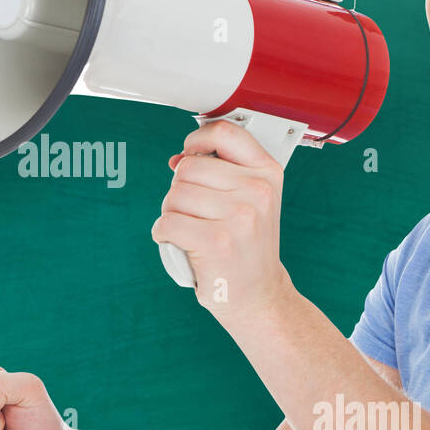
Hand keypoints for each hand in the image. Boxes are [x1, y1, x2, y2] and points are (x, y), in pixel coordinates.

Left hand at [151, 119, 293, 319]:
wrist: (259, 296)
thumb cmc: (247, 246)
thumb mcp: (249, 200)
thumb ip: (219, 172)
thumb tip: (177, 159)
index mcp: (267, 173)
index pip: (224, 133)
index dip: (197, 140)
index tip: (190, 154)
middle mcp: (257, 191)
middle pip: (188, 168)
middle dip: (180, 190)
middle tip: (196, 214)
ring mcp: (239, 216)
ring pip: (174, 195)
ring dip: (171, 213)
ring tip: (191, 231)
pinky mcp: (216, 242)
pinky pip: (166, 223)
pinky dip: (162, 233)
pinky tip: (179, 243)